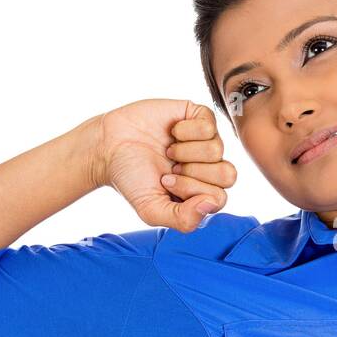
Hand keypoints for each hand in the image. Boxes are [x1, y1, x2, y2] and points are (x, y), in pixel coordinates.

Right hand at [93, 98, 236, 230]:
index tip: (165, 182)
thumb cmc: (132, 179)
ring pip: (217, 150)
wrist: (108, 146)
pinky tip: (171, 133)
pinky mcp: (199, 117)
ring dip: (185, 152)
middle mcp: (210, 167)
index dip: (191, 190)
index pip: (219, 197)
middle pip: (228, 174)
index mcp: (204, 192)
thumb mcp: (151, 210)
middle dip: (192, 173)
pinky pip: (209, 126)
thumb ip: (183, 219)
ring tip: (168, 151)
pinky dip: (185, 131)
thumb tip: (210, 204)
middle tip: (170, 168)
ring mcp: (207, 141)